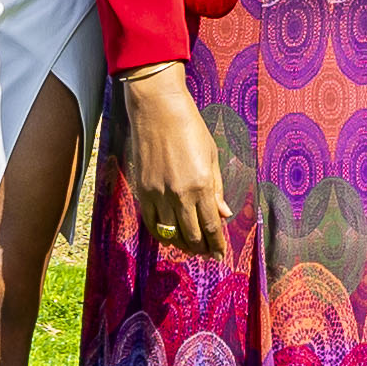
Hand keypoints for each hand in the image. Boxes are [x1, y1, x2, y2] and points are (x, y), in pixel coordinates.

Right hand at [120, 64, 236, 258]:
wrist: (158, 110)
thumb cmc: (190, 128)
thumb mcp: (211, 156)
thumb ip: (217, 189)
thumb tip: (224, 214)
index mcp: (202, 185)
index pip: (211, 226)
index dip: (217, 244)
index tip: (220, 255)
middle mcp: (179, 195)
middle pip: (191, 235)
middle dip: (201, 248)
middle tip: (207, 253)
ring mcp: (158, 194)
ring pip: (170, 233)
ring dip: (182, 244)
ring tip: (190, 247)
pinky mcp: (143, 191)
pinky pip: (151, 223)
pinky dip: (161, 234)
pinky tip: (169, 235)